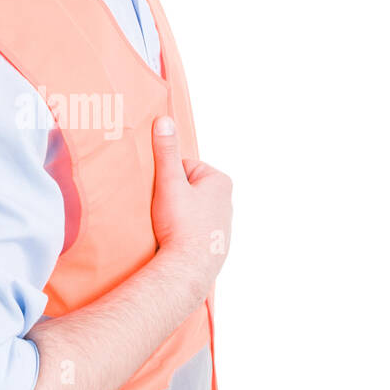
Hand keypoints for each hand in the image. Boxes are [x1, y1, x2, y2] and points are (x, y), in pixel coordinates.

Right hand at [150, 115, 232, 294]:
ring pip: (189, 211)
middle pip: (187, 190)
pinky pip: (193, 231)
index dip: (167, 181)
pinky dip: (182, 234)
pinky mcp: (215, 244)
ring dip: (176, 217)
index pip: (183, 168)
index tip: (163, 196)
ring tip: (169, 229)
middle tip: (164, 213)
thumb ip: (166, 152)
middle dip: (173, 199)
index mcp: (220, 181)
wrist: (189, 269)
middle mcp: (226, 201)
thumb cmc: (181, 224)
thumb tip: (164, 120)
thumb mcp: (169, 182)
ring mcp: (222, 225)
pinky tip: (175, 242)